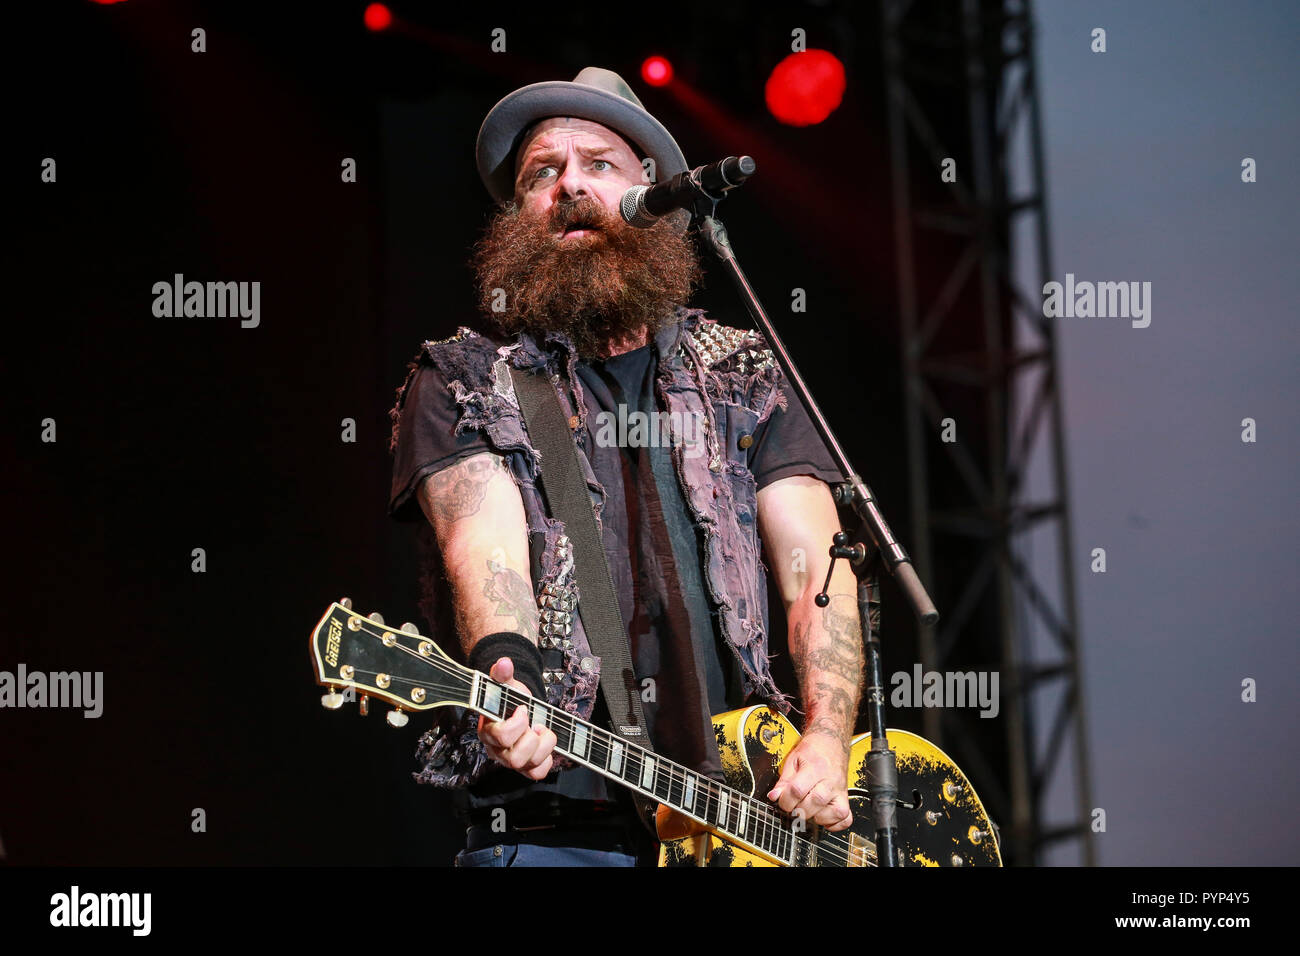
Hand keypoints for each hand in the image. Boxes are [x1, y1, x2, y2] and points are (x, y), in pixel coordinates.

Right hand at [476, 657, 556, 780]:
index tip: (524, 708)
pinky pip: (537, 773)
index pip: (501, 737)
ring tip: (543, 730)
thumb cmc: (511, 699)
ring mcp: (512, 760)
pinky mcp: (526, 766)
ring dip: (544, 747)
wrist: (520, 707)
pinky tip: (545, 743)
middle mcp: (497, 751)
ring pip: (528, 767)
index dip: (517, 724)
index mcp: (488, 731)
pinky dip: (546, 760)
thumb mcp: (507, 685)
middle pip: (514, 759)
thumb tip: (504, 663)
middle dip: (532, 739)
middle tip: (536, 724)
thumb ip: (502, 674)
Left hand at [767, 732, 852, 831]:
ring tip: (808, 809)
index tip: (782, 800)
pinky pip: (846, 818)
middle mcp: (831, 780)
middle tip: (794, 805)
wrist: (831, 741)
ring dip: (817, 817)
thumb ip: (783, 780)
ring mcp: (840, 790)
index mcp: (815, 767)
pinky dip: (835, 823)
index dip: (785, 800)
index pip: (798, 790)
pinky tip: (823, 816)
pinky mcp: (846, 798)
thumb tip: (774, 796)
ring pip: (834, 812)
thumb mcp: (793, 760)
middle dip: (799, 809)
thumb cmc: (812, 750)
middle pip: (815, 802)